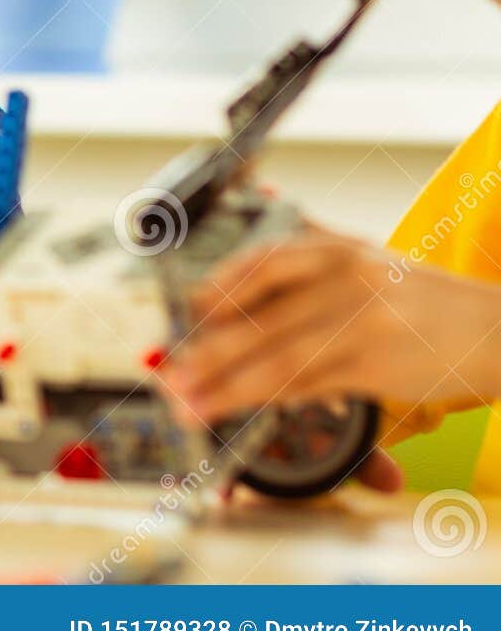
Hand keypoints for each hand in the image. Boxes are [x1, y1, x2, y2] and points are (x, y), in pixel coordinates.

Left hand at [161, 228, 500, 427]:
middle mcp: (342, 276)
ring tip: (185, 402)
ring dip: (221, 384)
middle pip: (256, 315)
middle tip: (164, 371)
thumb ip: (309, 250)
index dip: (212, 292)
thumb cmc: (424, 302)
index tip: (176, 316)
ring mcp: (358, 319)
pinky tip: (235, 409)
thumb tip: (245, 222)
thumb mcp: (367, 262)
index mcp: (335, 248)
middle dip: (203, 349)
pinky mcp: (373, 362)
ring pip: (273, 355)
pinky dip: (264, 398)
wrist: (500, 329)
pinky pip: (306, 383)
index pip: (259, 263)